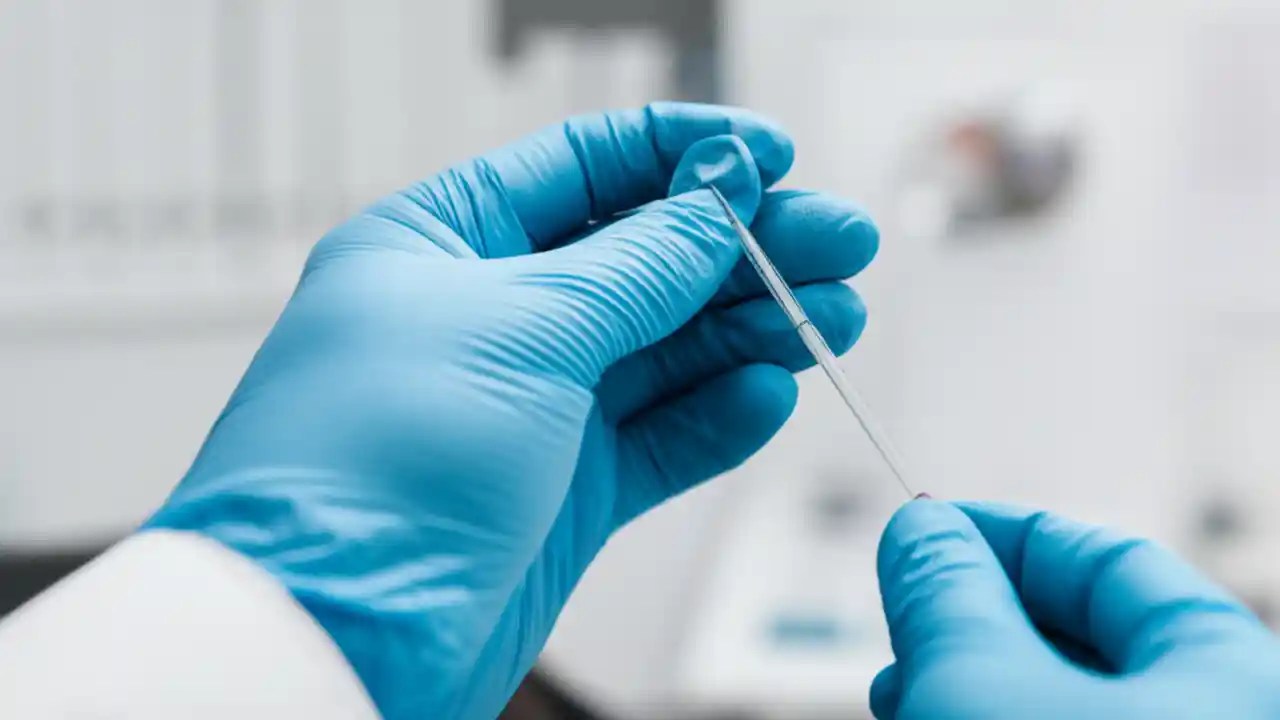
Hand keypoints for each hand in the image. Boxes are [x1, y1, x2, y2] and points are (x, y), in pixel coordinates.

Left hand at [145, 103, 878, 719]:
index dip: (685, 155)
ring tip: (831, 315)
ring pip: (665, 350)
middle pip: (643, 260)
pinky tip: (769, 391)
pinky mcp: (563, 491)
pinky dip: (719, 414)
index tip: (772, 157)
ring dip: (753, 328)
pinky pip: (660, 437)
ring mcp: (529, 408)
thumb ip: (635, 269)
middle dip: (745, 247)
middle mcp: (488, 320)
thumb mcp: (518, 330)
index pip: (583, 167)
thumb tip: (714, 208)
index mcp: (442, 245)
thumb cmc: (368, 468)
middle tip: (837, 244)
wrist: (332, 635)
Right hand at [873, 500, 1279, 718]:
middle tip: (901, 619)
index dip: (999, 535)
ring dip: (971, 676)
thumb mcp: (979, 689)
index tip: (922, 531)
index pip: (1106, 560)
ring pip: (1067, 696)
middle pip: (1086, 634)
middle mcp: (1229, 717)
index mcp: (1236, 674)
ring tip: (901, 691)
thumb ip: (946, 593)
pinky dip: (997, 719)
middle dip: (972, 617)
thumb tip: (921, 530)